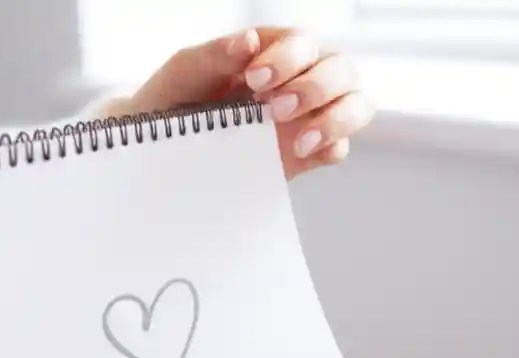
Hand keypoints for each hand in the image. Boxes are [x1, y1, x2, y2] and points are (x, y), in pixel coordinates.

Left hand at [109, 28, 372, 179]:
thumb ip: (214, 55)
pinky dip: (330, 148)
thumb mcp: (185, 72)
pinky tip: (300, 154)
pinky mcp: (309, 153)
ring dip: (336, 119)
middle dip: (315, 88)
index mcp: (276, 51)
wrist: (161, 148)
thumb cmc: (175, 99)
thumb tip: (248, 41)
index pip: (305, 44)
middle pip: (342, 70)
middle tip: (273, 108)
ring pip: (356, 106)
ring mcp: (311, 117)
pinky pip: (339, 148)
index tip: (253, 79)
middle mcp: (302, 78)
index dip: (288, 59)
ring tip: (300, 141)